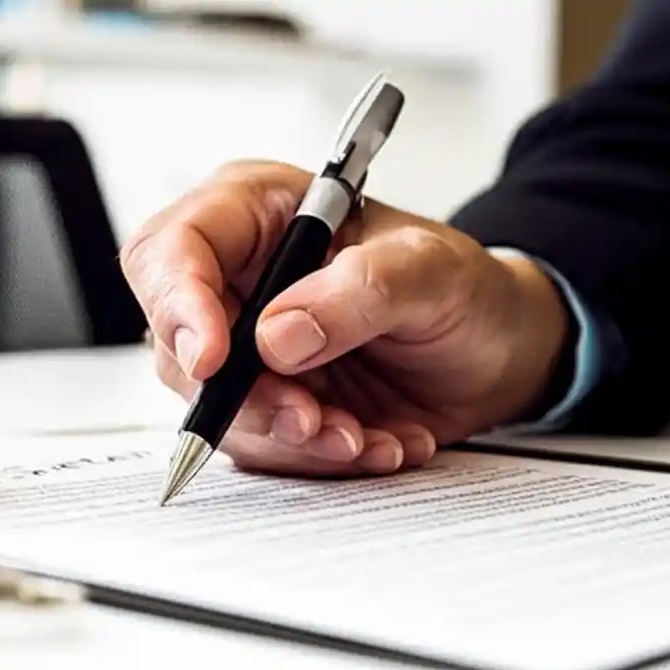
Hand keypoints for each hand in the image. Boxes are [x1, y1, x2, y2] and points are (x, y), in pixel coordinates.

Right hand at [121, 160, 568, 475]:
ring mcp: (245, 346)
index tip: (216, 359)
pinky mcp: (264, 400)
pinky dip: (314, 456)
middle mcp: (236, 278)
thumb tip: (275, 336)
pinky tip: (370, 440)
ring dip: (287, 435)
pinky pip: (259, 443)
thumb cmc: (461, 289)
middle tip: (309, 415)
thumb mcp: (430, 271)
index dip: (178, 304)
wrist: (495, 352)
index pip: (173, 250)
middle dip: (243, 395)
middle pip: (180, 343)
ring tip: (359, 433)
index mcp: (255, 213)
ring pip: (215, 406)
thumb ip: (359, 291)